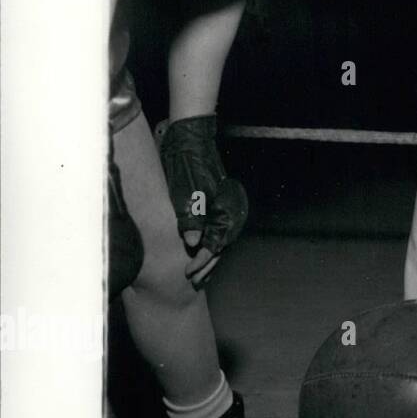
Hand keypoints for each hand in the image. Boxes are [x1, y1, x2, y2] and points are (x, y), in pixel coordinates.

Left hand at [156, 114, 248, 287]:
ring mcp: (227, 204)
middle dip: (208, 263)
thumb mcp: (184, 192)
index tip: (188, 272)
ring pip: (223, 237)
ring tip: (200, 272)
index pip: (216, 243)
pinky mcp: (220, 201)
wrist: (190, 138)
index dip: (202, 260)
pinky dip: (212, 241)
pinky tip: (202, 248)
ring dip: (211, 255)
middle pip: (223, 243)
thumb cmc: (185, 163)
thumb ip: (190, 219)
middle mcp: (231, 207)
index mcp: (226, 207)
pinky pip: (220, 227)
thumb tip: (192, 244)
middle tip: (194, 279)